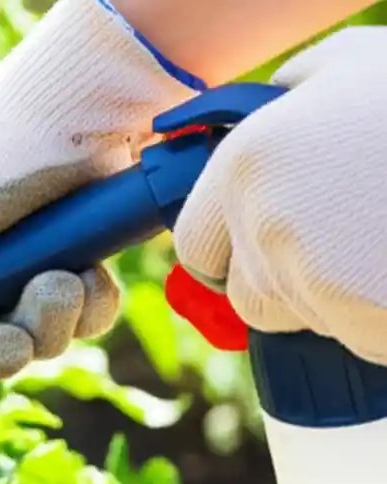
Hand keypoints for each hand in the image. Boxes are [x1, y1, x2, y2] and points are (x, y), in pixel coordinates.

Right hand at [0, 0, 195, 420]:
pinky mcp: (64, 259)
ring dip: (44, 325)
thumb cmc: (9, 138)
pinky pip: (68, 317)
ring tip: (65, 282)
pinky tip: (91, 274)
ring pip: (17, 336)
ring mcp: (7, 259)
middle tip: (19, 339)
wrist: (106, 93)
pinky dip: (83, 307)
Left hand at [174, 28, 386, 364]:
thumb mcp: (351, 65)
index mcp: (248, 161)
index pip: (196, 245)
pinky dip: (377, 323)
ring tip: (383, 248)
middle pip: (249, 295)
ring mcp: (313, 277)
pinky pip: (357, 339)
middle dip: (287, 284)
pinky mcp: (362, 320)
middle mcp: (265, 223)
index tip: (261, 250)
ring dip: (337, 301)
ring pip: (304, 319)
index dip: (229, 252)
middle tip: (347, 245)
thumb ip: (289, 94)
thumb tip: (256, 114)